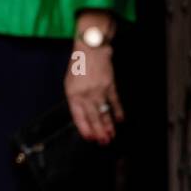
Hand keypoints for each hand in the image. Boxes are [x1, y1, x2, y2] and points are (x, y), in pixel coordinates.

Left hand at [65, 24, 123, 144]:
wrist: (90, 49)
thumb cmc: (78, 65)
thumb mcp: (70, 83)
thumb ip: (76, 99)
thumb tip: (83, 114)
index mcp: (73, 94)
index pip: (78, 116)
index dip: (84, 128)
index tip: (89, 138)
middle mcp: (86, 94)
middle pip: (93, 117)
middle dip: (98, 131)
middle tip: (103, 142)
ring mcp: (99, 90)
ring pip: (104, 112)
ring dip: (108, 125)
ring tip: (111, 136)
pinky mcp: (110, 85)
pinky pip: (115, 102)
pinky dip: (118, 112)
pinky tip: (120, 120)